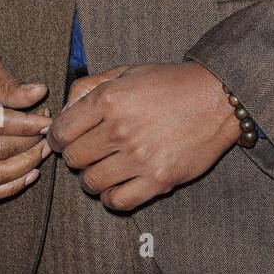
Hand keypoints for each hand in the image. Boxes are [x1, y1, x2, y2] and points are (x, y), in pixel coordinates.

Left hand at [47, 62, 240, 210]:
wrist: (217, 99)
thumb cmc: (171, 84)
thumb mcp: (127, 72)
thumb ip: (90, 86)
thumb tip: (63, 109)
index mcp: (109, 99)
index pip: (61, 131)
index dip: (56, 138)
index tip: (61, 141)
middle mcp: (120, 129)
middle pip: (73, 158)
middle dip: (75, 156)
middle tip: (87, 152)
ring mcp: (139, 157)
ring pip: (91, 183)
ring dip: (91, 178)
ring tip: (103, 168)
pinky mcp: (158, 180)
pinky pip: (118, 201)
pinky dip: (111, 197)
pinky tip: (117, 185)